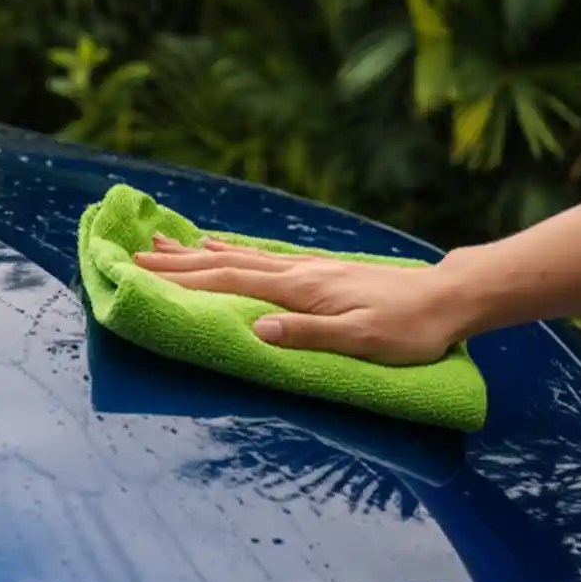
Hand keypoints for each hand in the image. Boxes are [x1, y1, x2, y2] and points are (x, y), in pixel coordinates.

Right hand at [133, 235, 472, 364]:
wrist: (447, 298)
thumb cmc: (409, 328)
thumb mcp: (362, 340)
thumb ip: (309, 335)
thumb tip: (257, 328)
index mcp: (301, 287)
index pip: (229, 280)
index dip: (184, 277)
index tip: (142, 269)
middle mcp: (298, 271)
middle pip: (225, 264)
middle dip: (177, 261)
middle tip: (133, 254)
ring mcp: (307, 269)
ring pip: (240, 256)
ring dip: (198, 252)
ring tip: (163, 241)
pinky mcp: (318, 272)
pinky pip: (261, 258)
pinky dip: (232, 251)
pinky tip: (221, 249)